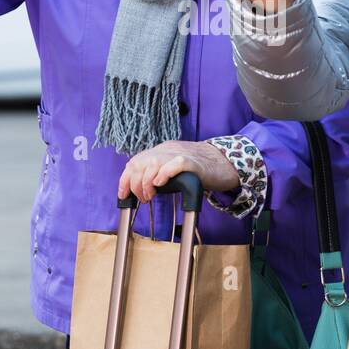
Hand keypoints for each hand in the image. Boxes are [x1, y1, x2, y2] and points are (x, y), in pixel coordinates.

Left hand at [117, 140, 239, 203]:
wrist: (225, 163)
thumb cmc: (199, 170)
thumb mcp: (173, 169)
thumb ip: (158, 173)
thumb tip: (140, 189)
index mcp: (161, 150)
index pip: (135, 161)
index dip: (125, 179)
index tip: (124, 195)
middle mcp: (168, 149)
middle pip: (141, 162)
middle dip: (135, 183)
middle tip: (143, 198)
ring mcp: (181, 154)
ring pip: (154, 162)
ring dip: (147, 182)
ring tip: (150, 195)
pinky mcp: (194, 163)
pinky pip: (176, 163)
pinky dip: (165, 173)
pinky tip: (161, 183)